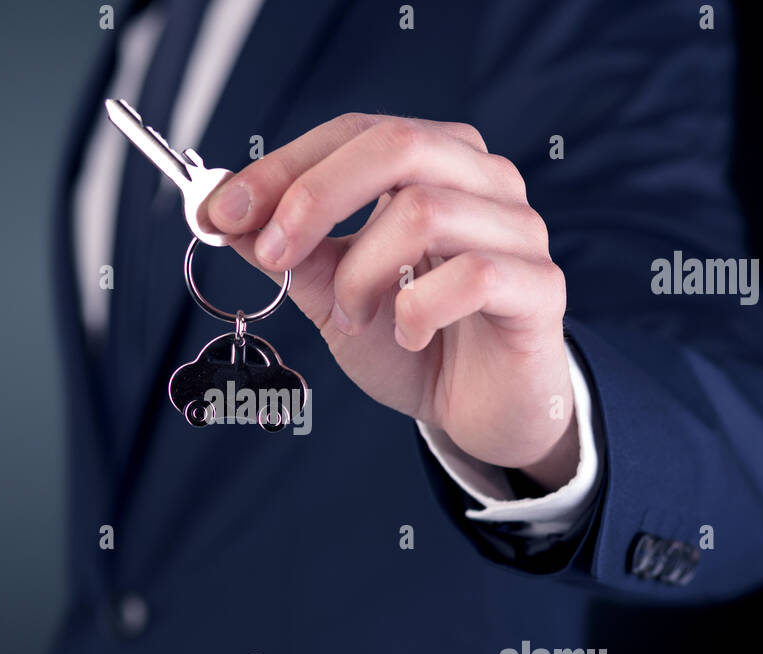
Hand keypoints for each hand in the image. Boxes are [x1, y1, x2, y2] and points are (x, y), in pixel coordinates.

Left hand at [202, 113, 578, 490]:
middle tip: (273, 256)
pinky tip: (407, 336)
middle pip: (396, 144)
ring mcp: (519, 230)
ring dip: (361, 274)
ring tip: (352, 317)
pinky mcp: (541, 287)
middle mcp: (484, 180)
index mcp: (434, 163)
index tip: (222, 211)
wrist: (478, 411)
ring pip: (424, 212)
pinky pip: (472, 276)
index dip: (282, 167)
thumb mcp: (333, 293)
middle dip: (314, 197)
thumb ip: (289, 253)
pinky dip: (417, 311)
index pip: (354, 132)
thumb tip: (223, 213)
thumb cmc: (413, 341)